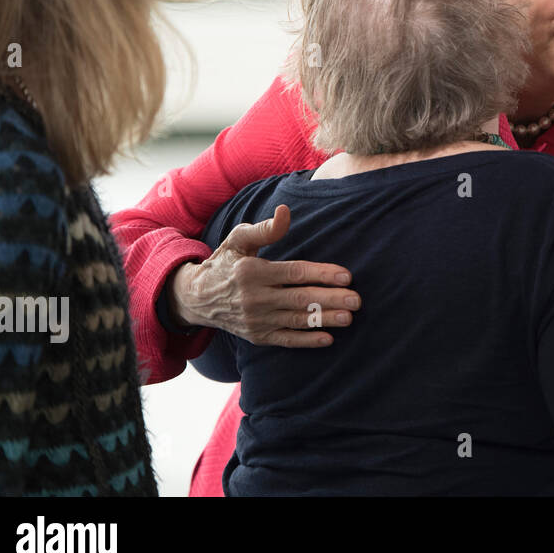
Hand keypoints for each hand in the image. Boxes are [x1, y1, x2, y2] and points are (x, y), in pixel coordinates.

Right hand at [167, 204, 359, 346]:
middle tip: (357, 300)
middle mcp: (254, 298)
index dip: (321, 274)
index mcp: (253, 272)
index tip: (347, 276)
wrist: (197, 298)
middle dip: (330, 299)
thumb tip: (285, 211)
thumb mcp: (238, 240)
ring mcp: (256, 320)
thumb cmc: (225, 262)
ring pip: (296, 320)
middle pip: (300, 298)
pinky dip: (306, 340)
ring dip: (324, 320)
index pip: (295, 273)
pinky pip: (286, 339)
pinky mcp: (257, 336)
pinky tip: (327, 339)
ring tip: (349, 318)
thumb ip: (265, 229)